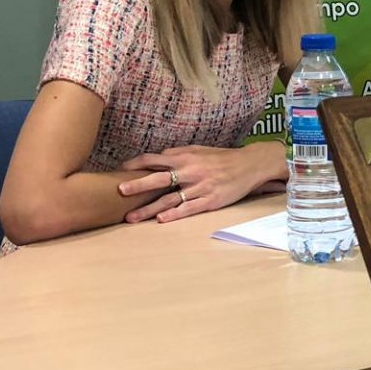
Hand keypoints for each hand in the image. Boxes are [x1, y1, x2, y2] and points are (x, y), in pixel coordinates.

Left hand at [117, 142, 285, 223]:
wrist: (250, 165)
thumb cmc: (223, 157)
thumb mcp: (199, 150)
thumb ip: (178, 152)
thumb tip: (158, 156)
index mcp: (185, 157)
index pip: (156, 159)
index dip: (138, 164)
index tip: (122, 170)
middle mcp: (190, 171)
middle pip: (159, 179)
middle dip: (138, 185)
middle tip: (120, 191)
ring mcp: (200, 187)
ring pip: (170, 199)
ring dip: (149, 209)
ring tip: (132, 218)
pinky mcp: (210, 200)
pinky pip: (189, 208)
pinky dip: (174, 214)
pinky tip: (161, 220)